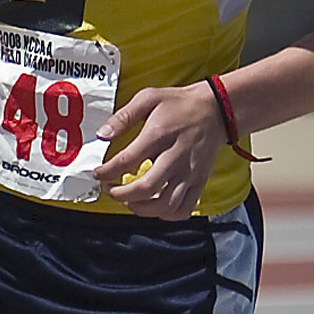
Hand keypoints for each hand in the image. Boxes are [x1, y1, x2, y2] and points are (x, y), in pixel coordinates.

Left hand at [93, 81, 227, 219]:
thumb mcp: (148, 98)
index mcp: (160, 134)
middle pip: (147, 188)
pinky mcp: (199, 182)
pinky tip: (154, 207)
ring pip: (166, 205)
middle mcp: (176, 157)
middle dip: (122, 195)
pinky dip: (166, 215)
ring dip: (142, 209)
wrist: (215, 110)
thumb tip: (102, 134)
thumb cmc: (179, 104)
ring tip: (129, 201)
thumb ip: (123, 117)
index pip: (128, 160)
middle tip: (111, 190)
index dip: (107, 171)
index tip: (98, 174)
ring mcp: (190, 172)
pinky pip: (184, 209)